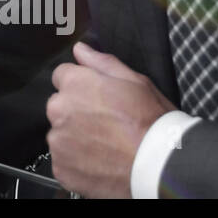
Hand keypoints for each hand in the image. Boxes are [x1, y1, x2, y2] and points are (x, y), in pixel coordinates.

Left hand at [47, 41, 175, 197]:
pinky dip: (76, 162)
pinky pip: (63, 160)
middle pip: (59, 105)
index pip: (61, 76)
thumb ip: (102, 62)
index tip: (96, 98)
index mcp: (75, 84)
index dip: (80, 85)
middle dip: (75, 111)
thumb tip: (80, 49)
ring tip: (105, 146)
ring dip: (75, 137)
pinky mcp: (60, 168)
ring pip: (60, 133)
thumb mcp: (135, 82)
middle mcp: (59, 109)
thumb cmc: (151, 122)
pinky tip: (99, 163)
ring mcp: (58, 140)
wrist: (158, 167)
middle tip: (104, 124)